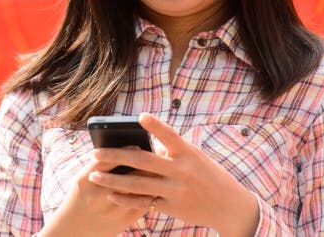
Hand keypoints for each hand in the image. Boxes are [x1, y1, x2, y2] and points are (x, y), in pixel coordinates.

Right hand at [39, 154, 150, 236]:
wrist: (74, 229)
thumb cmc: (80, 198)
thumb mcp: (82, 180)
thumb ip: (98, 166)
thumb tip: (122, 148)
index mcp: (86, 180)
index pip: (108, 160)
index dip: (125, 152)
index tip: (137, 145)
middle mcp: (99, 195)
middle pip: (128, 175)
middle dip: (144, 165)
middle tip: (155, 155)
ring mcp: (112, 210)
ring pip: (139, 191)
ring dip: (151, 179)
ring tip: (159, 169)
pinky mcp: (123, 221)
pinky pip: (142, 204)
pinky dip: (151, 193)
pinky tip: (156, 186)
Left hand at [87, 113, 258, 236]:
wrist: (229, 206)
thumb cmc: (208, 175)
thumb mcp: (195, 157)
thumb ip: (170, 151)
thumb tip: (139, 145)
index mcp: (188, 154)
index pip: (170, 136)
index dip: (156, 126)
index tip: (140, 116)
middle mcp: (181, 171)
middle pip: (144, 161)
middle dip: (117, 156)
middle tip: (95, 152)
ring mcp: (175, 191)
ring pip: (138, 184)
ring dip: (113, 179)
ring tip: (94, 175)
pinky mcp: (172, 208)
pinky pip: (144, 202)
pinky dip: (126, 198)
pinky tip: (111, 193)